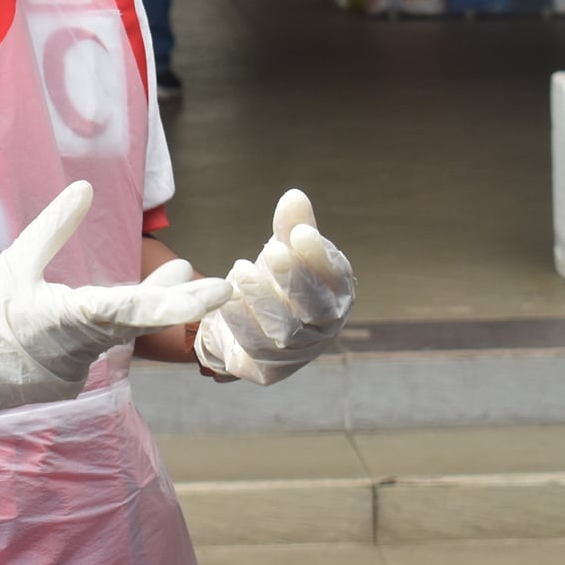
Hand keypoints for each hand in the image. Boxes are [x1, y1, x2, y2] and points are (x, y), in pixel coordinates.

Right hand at [0, 182, 232, 421]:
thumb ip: (53, 227)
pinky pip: (105, 343)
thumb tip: (85, 188)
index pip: (131, 308)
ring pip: (127, 331)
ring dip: (155, 303)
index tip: (214, 291)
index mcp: (67, 317)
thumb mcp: (15, 262)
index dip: (175, 301)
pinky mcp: (76, 376)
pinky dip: (118, 320)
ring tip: (180, 270)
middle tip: (221, 286)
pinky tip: (124, 303)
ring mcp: (82, 367)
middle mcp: (83, 347)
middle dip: (182, 302)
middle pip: (142, 322)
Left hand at [194, 190, 354, 385]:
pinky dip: (241, 322)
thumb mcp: (284, 251)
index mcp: (336, 292)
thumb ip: (290, 227)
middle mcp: (324, 324)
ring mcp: (300, 350)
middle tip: (274, 252)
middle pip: (316, 307)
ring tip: (241, 270)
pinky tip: (228, 297)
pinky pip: (256, 348)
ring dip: (264, 300)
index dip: (320, 256)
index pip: (337, 276)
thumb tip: (295, 196)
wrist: (246, 327)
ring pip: (287, 330)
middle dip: (295, 279)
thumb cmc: (276, 284)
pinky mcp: (270, 368)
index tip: (299, 233)